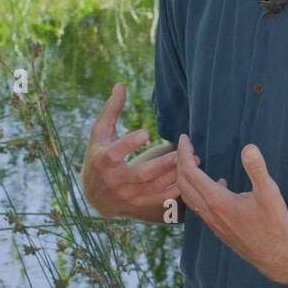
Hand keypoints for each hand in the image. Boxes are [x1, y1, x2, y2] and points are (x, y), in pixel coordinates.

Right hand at [81, 82, 196, 218]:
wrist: (94, 194)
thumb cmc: (98, 155)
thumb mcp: (100, 133)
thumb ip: (111, 110)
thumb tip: (120, 84)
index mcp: (104, 160)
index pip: (115, 153)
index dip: (129, 144)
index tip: (146, 132)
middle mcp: (115, 180)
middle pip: (142, 174)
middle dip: (163, 164)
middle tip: (182, 151)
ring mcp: (128, 195)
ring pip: (154, 187)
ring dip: (175, 175)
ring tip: (193, 160)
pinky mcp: (138, 204)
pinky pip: (160, 199)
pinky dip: (176, 190)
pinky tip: (189, 176)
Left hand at [175, 135, 287, 283]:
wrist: (274, 255)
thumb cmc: (273, 224)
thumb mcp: (270, 194)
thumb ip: (257, 170)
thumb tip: (249, 147)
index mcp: (217, 200)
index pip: (189, 172)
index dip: (183, 153)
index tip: (183, 137)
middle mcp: (209, 211)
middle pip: (182, 183)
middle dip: (180, 161)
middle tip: (187, 146)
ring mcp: (211, 221)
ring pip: (188, 196)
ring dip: (186, 177)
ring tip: (197, 161)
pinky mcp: (217, 227)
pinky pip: (198, 205)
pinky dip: (197, 190)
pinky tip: (217, 184)